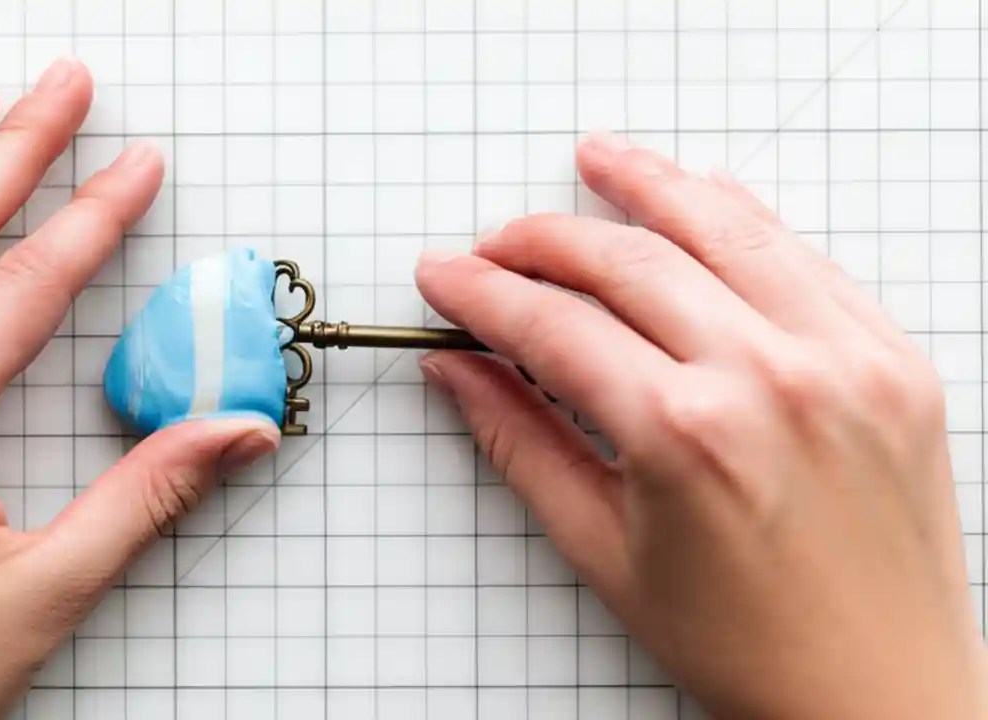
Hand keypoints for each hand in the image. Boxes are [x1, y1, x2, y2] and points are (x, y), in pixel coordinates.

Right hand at [416, 133, 987, 718]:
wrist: (879, 695)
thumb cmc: (746, 646)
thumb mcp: (604, 550)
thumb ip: (519, 442)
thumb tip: (457, 370)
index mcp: (685, 436)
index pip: (552, 325)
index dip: (482, 292)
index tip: (445, 276)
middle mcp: (770, 377)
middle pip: (628, 259)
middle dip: (543, 237)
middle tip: (497, 241)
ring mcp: (843, 357)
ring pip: (724, 227)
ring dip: (649, 185)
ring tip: (599, 159)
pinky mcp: (892, 357)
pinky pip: (803, 257)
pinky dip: (741, 219)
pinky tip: (700, 201)